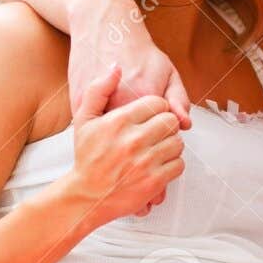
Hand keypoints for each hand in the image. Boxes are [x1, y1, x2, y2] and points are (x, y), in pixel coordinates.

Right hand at [67, 4, 190, 128]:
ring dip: (124, 134)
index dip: (163, 121)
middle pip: (141, 137)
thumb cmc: (137, 51)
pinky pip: (98, 134)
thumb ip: (179, 99)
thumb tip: (185, 124)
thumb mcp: (167, 71)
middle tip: (141, 109)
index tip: (158, 110)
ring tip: (126, 112)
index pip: (164, 129)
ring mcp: (97, 108)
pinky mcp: (79, 110)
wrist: (104, 28)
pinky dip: (105, 130)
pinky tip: (110, 115)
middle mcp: (119, 104)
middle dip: (145, 130)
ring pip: (118, 139)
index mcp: (145, 96)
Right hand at [67, 63, 184, 225]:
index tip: (152, 115)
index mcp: (118, 121)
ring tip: (157, 147)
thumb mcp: (84, 119)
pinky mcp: (153, 182)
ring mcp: (144, 162)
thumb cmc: (87, 157)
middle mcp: (132, 140)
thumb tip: (115, 66)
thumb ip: (98, 89)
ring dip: (171, 144)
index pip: (158, 103)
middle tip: (157, 132)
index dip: (158, 108)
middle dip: (166, 125)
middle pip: (170, 121)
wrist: (86, 196)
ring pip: (177, 142)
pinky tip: (158, 163)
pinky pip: (178, 165)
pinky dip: (172, 164)